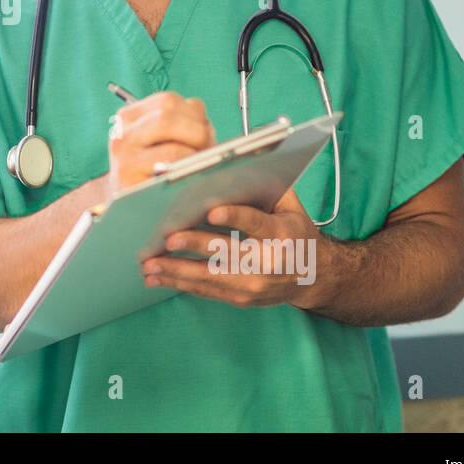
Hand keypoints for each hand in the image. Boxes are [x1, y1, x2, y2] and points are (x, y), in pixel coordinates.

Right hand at [107, 91, 216, 194]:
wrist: (126, 209)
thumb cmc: (149, 172)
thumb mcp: (155, 141)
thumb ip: (178, 126)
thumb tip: (207, 128)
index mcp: (129, 118)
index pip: (168, 101)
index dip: (195, 112)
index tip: (205, 128)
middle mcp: (122, 135)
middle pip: (169, 117)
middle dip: (198, 131)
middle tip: (209, 147)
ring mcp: (125, 161)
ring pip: (173, 147)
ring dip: (197, 156)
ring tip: (202, 164)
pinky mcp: (131, 185)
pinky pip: (171, 174)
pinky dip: (188, 173)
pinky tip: (192, 177)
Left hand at [140, 187, 335, 310]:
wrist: (314, 275)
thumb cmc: (295, 232)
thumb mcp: (290, 206)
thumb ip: (265, 187)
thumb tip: (233, 165)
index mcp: (282, 233)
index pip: (255, 223)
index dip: (234, 217)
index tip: (211, 211)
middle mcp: (269, 262)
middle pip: (226, 251)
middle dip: (194, 245)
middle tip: (167, 239)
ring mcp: (254, 284)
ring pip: (210, 276)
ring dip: (176, 270)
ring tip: (149, 264)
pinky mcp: (241, 298)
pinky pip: (207, 290)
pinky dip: (179, 284)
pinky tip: (157, 277)